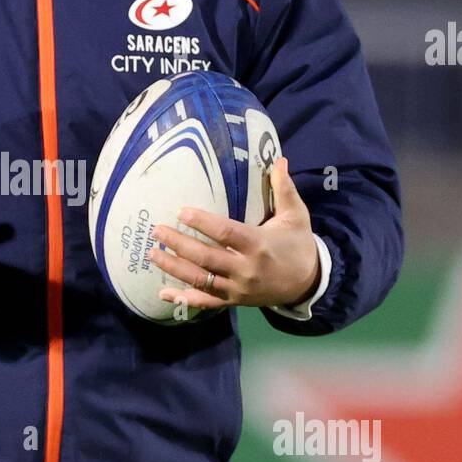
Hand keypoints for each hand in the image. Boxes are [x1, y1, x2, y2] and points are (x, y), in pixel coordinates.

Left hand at [147, 157, 320, 311]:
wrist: (308, 283)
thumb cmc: (298, 244)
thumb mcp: (296, 215)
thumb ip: (285, 188)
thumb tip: (279, 159)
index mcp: (259, 244)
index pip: (226, 233)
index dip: (202, 223)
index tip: (182, 212)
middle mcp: (246, 269)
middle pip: (206, 257)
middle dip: (179, 244)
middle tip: (157, 231)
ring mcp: (237, 288)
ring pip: (201, 280)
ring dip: (174, 268)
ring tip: (153, 254)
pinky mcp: (233, 301)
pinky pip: (205, 302)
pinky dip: (184, 299)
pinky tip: (163, 293)